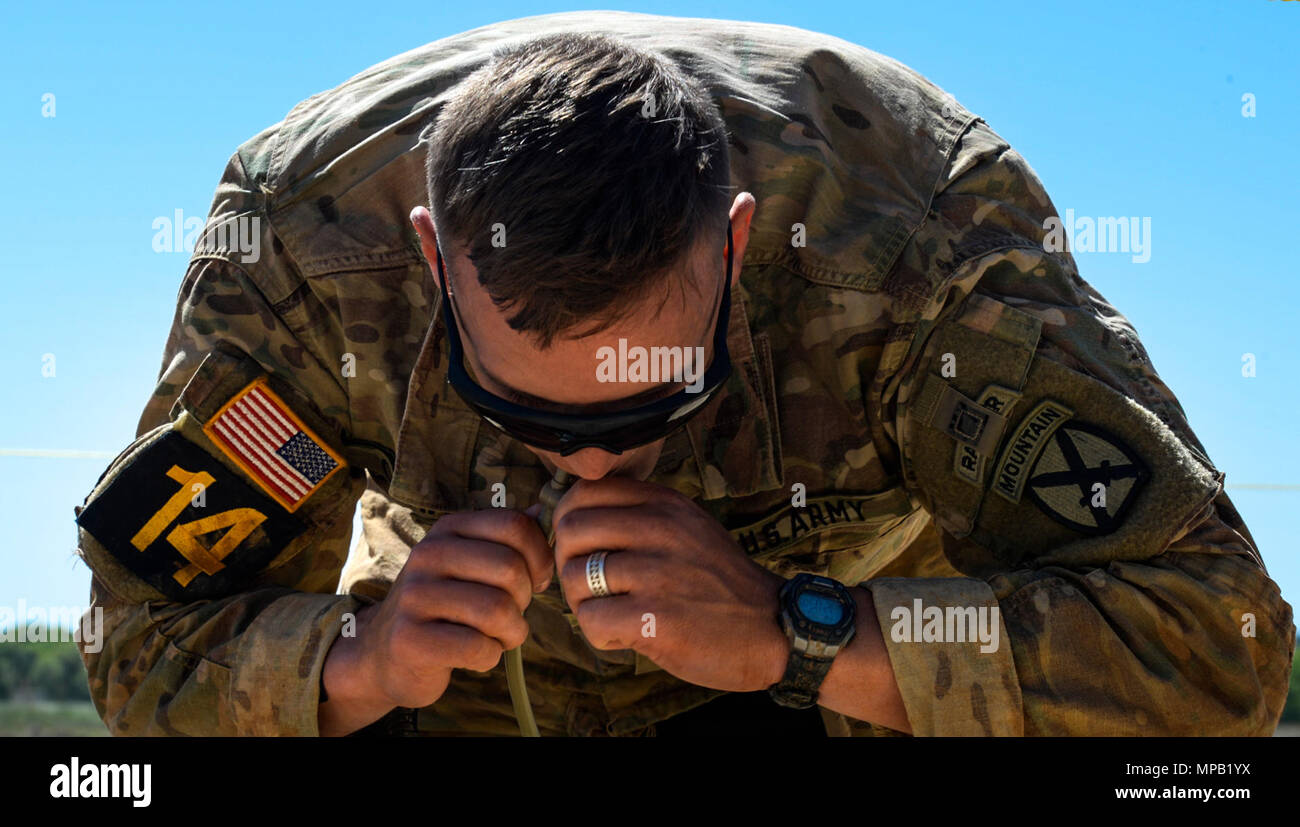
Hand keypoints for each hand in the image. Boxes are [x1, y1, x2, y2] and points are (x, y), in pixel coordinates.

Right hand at [319, 508, 551, 733]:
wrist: (384, 652)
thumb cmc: (443, 606)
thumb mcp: (469, 564)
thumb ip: (504, 540)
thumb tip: (541, 513)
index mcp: (447, 529)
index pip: (513, 525)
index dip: (540, 557)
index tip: (536, 580)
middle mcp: (427, 555)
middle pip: (510, 568)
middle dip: (525, 600)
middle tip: (512, 614)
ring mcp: (415, 596)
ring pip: (497, 610)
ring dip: (512, 632)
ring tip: (499, 636)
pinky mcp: (410, 639)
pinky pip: (478, 647)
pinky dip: (490, 656)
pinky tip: (477, 654)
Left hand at [551, 478, 788, 692]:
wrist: (776, 628)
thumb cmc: (722, 583)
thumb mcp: (688, 528)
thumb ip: (639, 516)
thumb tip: (570, 516)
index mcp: (664, 504)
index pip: (585, 492)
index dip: (569, 522)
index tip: (582, 549)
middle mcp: (659, 530)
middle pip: (570, 530)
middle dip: (567, 563)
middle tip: (590, 588)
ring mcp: (656, 573)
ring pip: (573, 577)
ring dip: (582, 603)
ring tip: (611, 613)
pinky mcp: (654, 617)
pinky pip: (590, 620)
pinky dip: (600, 634)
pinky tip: (626, 636)